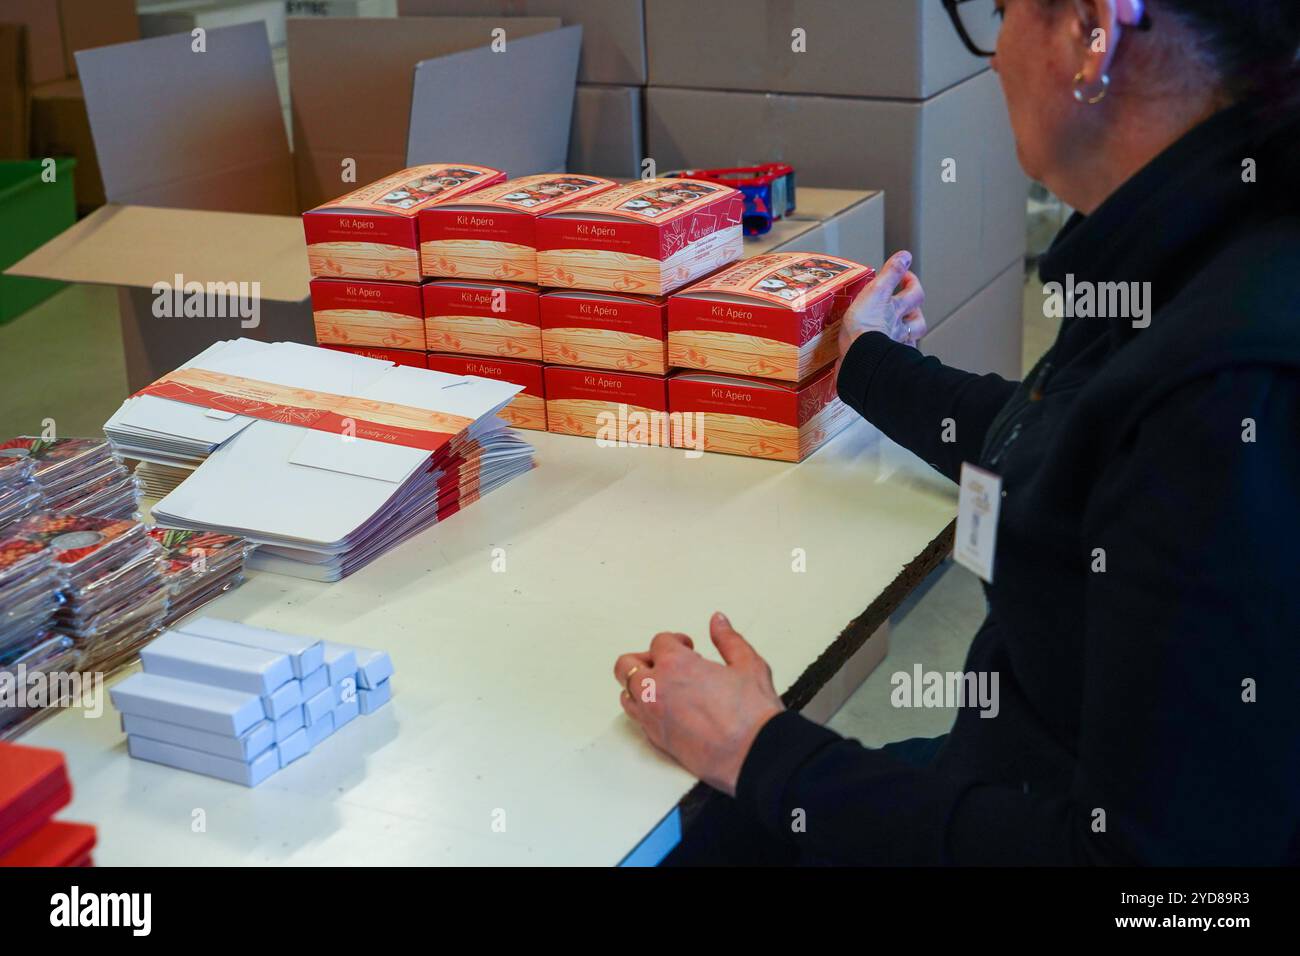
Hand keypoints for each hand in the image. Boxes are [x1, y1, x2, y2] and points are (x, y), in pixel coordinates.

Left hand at [614, 612, 784, 795]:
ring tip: (664, 688)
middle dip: (645, 659)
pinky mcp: (656, 740)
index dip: (675, 642)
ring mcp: (652, 716)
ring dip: (640, 686)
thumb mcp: (748, 664)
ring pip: (626, 693)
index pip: (659, 642)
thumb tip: (718, 622)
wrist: (754, 756)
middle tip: (667, 664)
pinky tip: (667, 711)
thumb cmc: (753, 715)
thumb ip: (728, 639)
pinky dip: (645, 711)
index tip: (688, 648)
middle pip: (627, 665)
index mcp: (676, 665)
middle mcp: (656, 689)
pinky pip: (637, 719)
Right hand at [835, 251, 927, 377]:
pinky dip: (889, 354)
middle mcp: (899, 328)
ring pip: (907, 340)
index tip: (904, 274)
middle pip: (916, 320)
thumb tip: (905, 255)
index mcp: (896, 310)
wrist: (860, 359)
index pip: (913, 292)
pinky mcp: (881, 362)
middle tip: (907, 305)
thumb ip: (891, 273)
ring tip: (900, 330)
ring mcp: (893, 347)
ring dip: (906, 334)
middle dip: (913, 311)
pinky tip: (883, 354)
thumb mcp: (876, 291)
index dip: (910, 281)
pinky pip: (890, 358)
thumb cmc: (865, 329)